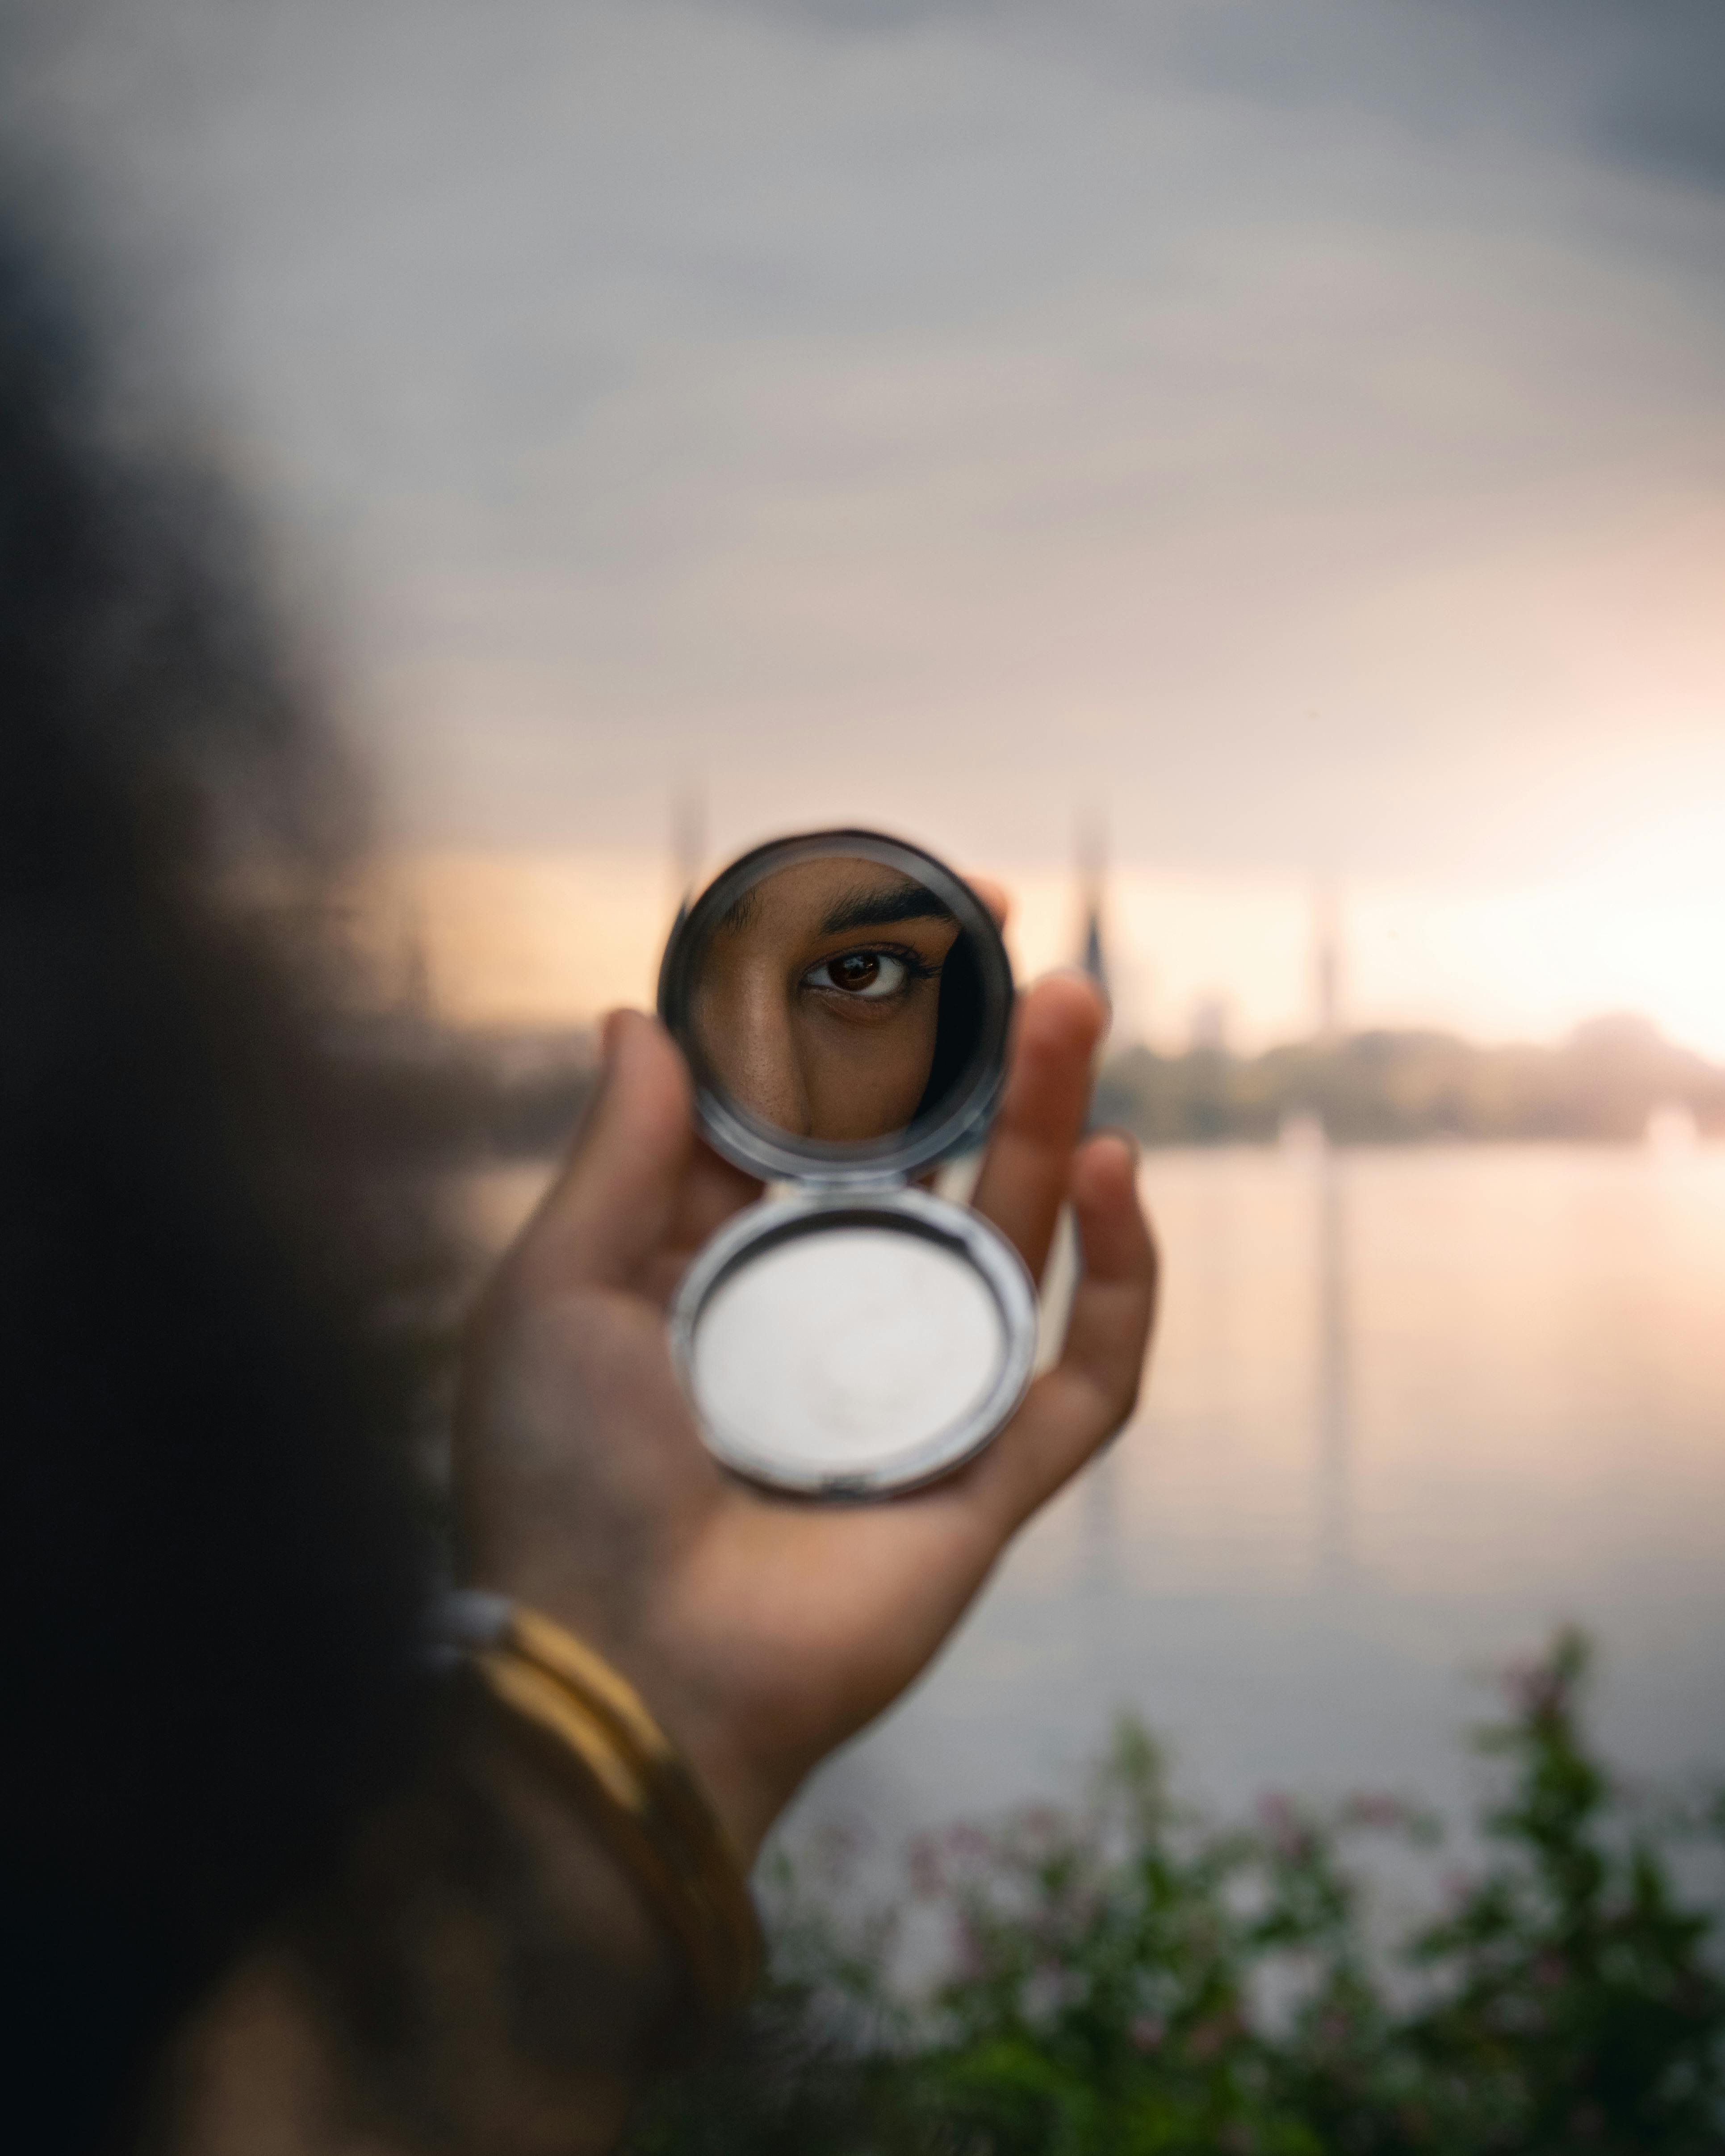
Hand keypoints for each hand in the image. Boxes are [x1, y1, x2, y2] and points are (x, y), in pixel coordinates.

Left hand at [454, 972, 1157, 1859]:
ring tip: (1077, 1008)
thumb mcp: (556, 1286)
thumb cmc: (561, 1483)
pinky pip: (1089, 1366)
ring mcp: (922, 1391)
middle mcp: (831, 1316)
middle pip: (937, 1158)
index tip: (905, 932)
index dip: (865, 1028)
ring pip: (1019, 1233)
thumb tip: (630, 1014)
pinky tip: (1112, 1169)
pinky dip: (1120, 1274)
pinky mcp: (994, 1470)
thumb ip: (617, 1151)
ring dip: (1056, 1117)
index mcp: (726, 1268)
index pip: (820, 1121)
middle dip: (982, 1051)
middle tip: (1026, 947)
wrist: (620, 1673)